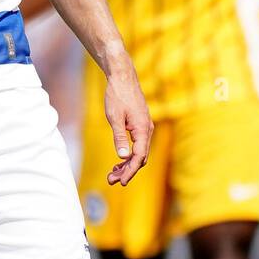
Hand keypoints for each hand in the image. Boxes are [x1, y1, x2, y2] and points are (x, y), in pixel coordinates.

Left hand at [104, 61, 152, 186]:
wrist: (122, 77)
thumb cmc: (117, 95)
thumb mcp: (115, 117)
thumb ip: (119, 138)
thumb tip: (123, 157)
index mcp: (143, 129)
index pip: (139, 157)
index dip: (130, 171)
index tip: (120, 182)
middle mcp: (147, 130)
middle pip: (140, 157)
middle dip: (127, 171)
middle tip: (111, 180)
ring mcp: (145, 127)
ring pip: (139, 152)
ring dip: (126, 164)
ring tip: (112, 174)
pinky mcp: (140, 124)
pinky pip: (137, 144)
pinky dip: (128, 154)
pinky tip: (119, 160)